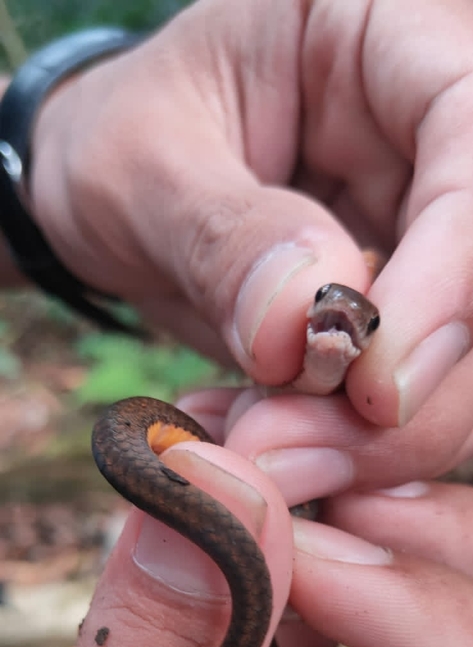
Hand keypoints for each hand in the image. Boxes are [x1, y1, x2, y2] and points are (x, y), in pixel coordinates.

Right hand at [2, 435, 472, 646]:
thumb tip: (204, 483)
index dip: (425, 619)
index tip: (293, 545)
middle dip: (404, 539)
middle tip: (279, 465)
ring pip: (429, 594)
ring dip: (349, 511)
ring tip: (239, 459)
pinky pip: (340, 594)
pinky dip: (285, 526)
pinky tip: (220, 479)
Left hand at [29, 0, 472, 443]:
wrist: (108, 199)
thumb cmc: (118, 144)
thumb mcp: (141, 168)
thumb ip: (226, 236)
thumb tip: (312, 324)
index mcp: (384, 37)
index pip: (472, 145)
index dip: (451, 275)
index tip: (374, 385)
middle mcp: (426, 140)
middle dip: (409, 393)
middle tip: (285, 450)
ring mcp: (424, 236)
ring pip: (459, 365)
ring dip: (367, 438)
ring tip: (249, 445)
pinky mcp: (402, 316)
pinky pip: (404, 404)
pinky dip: (335, 447)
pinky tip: (252, 439)